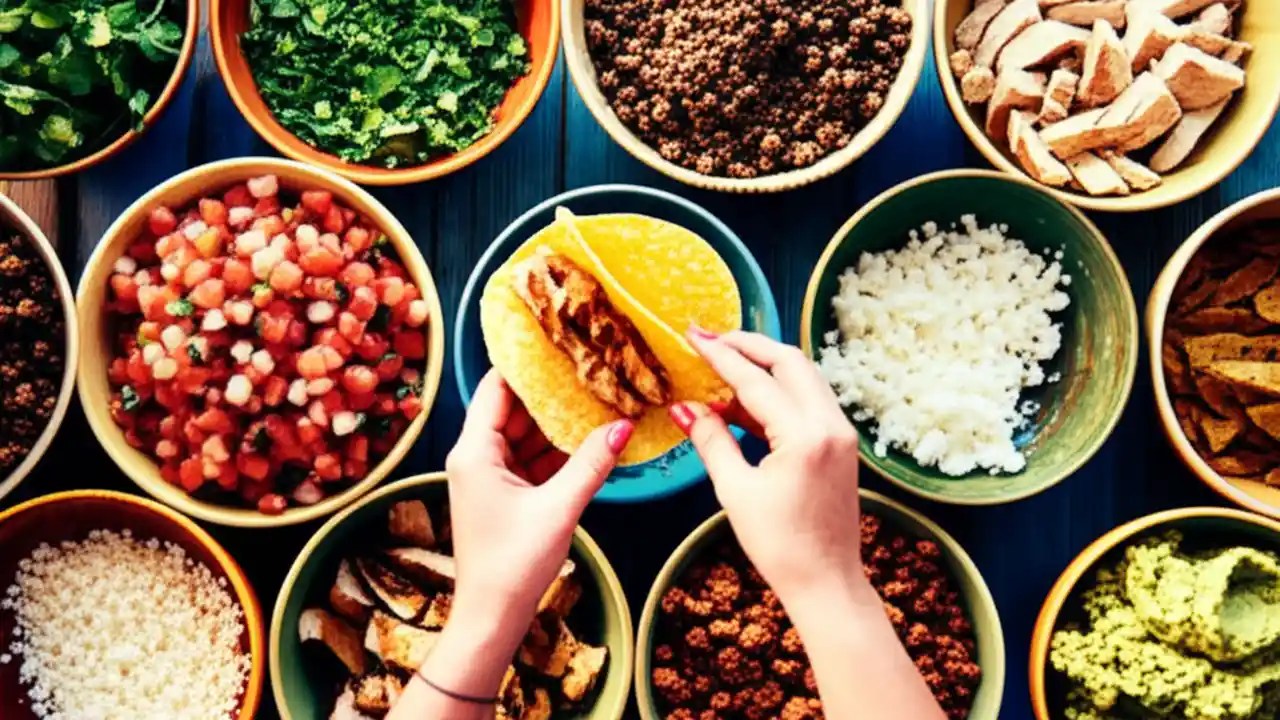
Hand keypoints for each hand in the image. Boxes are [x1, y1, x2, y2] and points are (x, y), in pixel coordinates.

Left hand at [436, 370, 632, 688]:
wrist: (492, 618)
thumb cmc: (514, 564)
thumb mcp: (559, 508)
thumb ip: (591, 463)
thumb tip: (624, 425)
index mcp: (474, 451)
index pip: (497, 387)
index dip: (526, 363)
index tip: (559, 342)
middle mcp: (475, 456)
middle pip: (513, 408)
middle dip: (551, 392)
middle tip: (589, 367)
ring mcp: (487, 475)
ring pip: (524, 434)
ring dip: (556, 422)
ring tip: (596, 397)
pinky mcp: (502, 493)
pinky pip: (529, 458)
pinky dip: (555, 449)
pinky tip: (587, 439)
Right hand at [670, 330, 945, 719]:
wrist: (827, 582)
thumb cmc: (780, 546)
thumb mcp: (736, 491)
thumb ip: (712, 440)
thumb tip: (684, 408)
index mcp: (805, 435)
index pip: (756, 379)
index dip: (721, 355)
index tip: (694, 335)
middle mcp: (831, 424)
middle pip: (790, 361)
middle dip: (749, 345)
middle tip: (712, 340)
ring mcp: (841, 433)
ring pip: (803, 377)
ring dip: (764, 367)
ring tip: (722, 368)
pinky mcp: (841, 444)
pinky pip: (808, 401)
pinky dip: (777, 394)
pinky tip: (742, 404)